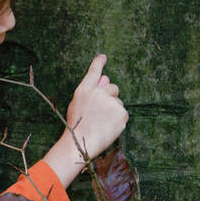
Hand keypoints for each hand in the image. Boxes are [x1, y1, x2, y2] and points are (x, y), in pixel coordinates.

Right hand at [43, 54, 127, 176]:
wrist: (79, 144)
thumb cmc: (76, 125)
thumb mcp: (78, 105)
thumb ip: (91, 91)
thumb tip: (107, 78)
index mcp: (84, 90)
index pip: (93, 72)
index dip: (98, 63)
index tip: (103, 56)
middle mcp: (98, 93)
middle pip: (113, 88)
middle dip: (110, 97)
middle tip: (99, 112)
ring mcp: (111, 103)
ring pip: (118, 102)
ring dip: (113, 110)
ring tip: (101, 123)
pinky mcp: (121, 114)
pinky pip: (123, 114)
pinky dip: (117, 120)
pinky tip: (107, 127)